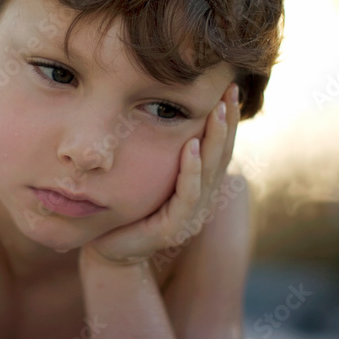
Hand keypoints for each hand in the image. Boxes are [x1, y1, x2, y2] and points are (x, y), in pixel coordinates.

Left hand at [80, 82, 240, 266]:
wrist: (107, 251)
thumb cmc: (127, 207)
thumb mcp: (149, 172)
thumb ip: (163, 149)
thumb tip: (160, 104)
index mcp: (200, 186)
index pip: (219, 147)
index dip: (227, 119)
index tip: (229, 87)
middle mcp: (202, 200)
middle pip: (222, 155)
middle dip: (227, 121)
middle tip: (231, 90)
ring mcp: (191, 216)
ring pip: (210, 172)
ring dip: (215, 139)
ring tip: (218, 111)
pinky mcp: (174, 229)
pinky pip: (188, 194)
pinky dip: (192, 169)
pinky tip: (193, 146)